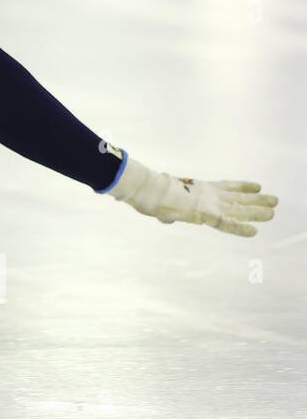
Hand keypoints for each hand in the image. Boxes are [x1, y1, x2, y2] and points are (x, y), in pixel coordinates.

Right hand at [107, 156, 276, 236]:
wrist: (143, 188)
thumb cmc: (148, 194)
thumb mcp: (162, 206)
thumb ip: (168, 214)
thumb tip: (167, 219)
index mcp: (197, 190)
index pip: (224, 188)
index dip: (241, 188)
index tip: (257, 186)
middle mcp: (206, 194)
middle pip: (236, 198)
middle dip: (255, 201)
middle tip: (274, 200)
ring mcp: (206, 202)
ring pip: (237, 208)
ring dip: (256, 210)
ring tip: (273, 209)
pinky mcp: (203, 213)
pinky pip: (225, 223)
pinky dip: (239, 228)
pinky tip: (253, 231)